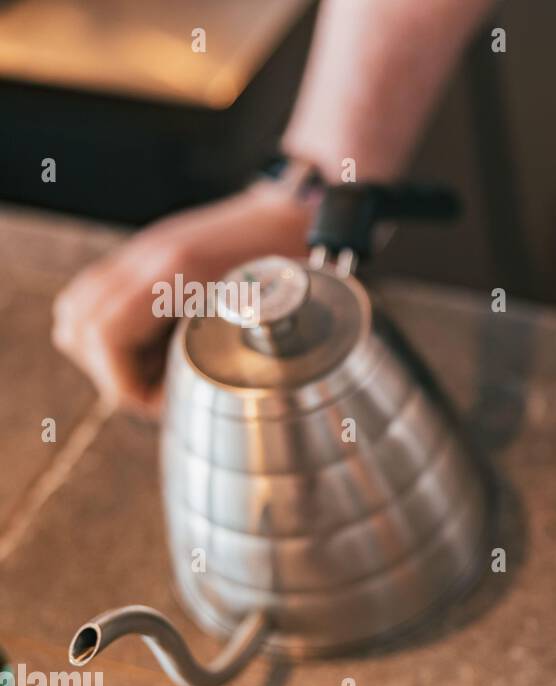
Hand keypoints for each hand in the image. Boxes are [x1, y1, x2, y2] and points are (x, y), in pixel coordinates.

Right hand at [52, 183, 314, 415]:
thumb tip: (190, 395)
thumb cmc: (286, 264)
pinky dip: (104, 333)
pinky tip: (149, 350)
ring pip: (75, 315)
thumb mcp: (268, 309)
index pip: (106, 335)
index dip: (123, 382)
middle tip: (154, 395)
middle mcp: (142, 258)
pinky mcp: (136, 261)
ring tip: (150, 374)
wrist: (285, 217)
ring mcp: (134, 255)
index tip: (158, 403)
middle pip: (79, 328)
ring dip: (101, 356)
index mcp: (173, 269)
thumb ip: (228, 344)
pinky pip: (90, 300)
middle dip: (110, 375)